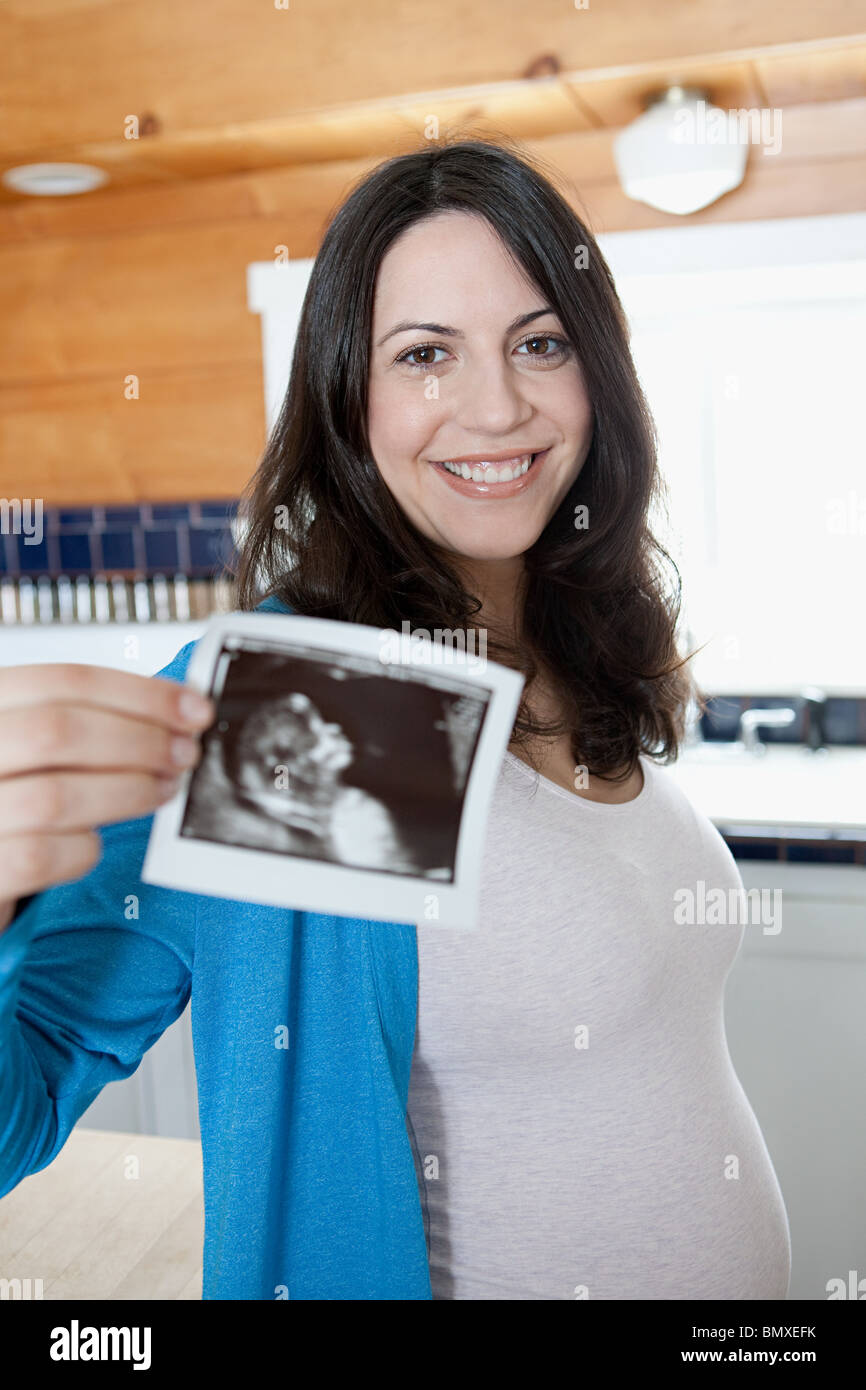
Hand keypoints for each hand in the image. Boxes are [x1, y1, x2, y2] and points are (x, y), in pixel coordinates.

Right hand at [0, 663, 214, 924]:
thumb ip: (86, 720)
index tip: (192, 709)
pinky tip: (93, 842)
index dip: (140, 694)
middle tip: (184, 753)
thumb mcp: (31, 741)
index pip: (63, 682)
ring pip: (55, 795)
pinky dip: (83, 849)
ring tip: (162, 790)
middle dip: (141, 740)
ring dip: (128, 791)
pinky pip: (41, 856)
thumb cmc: (7, 792)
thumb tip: (172, 708)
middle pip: (59, 731)